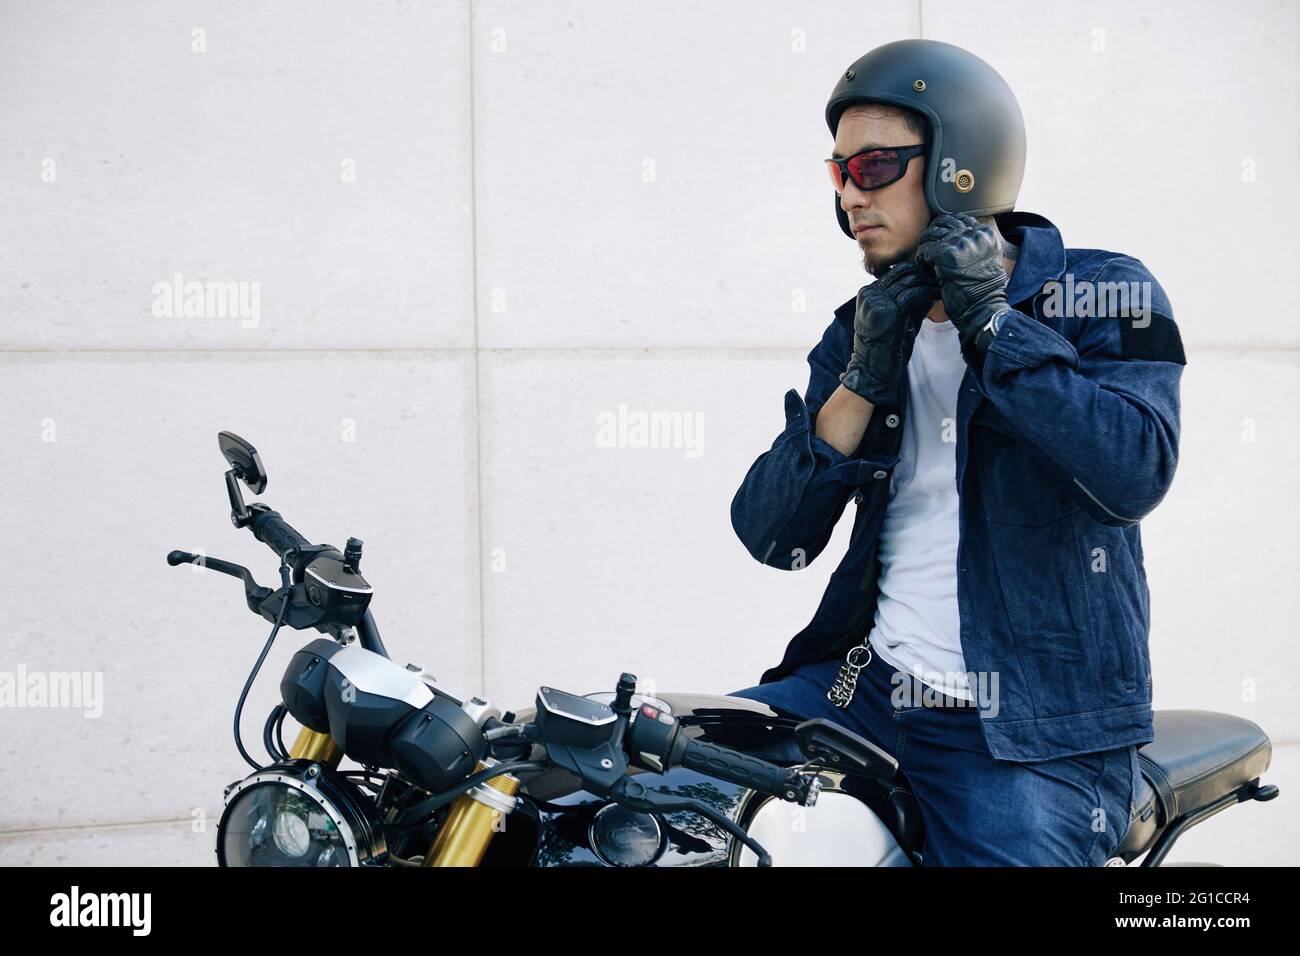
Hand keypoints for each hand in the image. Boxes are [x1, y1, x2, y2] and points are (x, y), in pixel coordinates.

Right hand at [840, 260, 939, 406]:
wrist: (872, 371)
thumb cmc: (885, 348)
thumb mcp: (896, 320)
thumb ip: (909, 303)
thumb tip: (930, 287)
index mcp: (867, 293)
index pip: (895, 272)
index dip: (916, 271)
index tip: (934, 273)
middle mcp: (869, 294)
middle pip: (902, 272)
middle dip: (924, 272)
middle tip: (943, 274)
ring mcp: (877, 301)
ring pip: (909, 281)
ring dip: (929, 281)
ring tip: (944, 283)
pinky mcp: (888, 310)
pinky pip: (913, 295)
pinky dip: (928, 292)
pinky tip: (939, 293)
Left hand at [917, 212, 1010, 349]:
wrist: (982, 310)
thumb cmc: (981, 292)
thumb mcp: (983, 260)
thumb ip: (971, 244)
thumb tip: (952, 233)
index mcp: (986, 234)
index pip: (960, 219)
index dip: (945, 231)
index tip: (940, 246)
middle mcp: (975, 234)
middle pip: (943, 223)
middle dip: (933, 237)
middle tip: (929, 255)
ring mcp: (961, 243)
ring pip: (931, 234)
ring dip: (925, 249)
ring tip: (928, 266)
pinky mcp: (947, 254)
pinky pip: (925, 251)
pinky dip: (922, 263)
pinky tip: (927, 274)